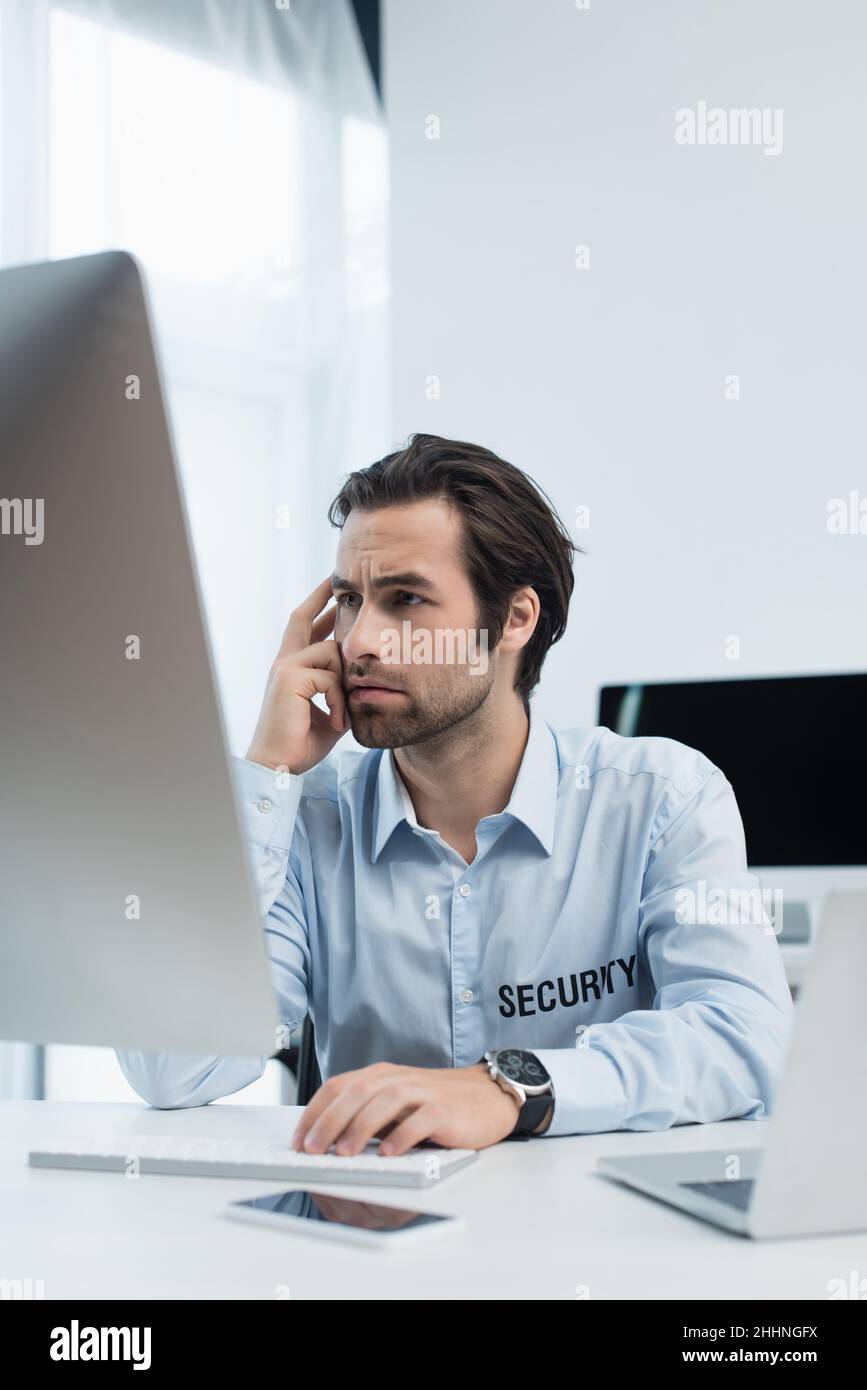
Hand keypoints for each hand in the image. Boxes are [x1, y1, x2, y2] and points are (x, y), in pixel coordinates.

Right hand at [246, 577, 348, 773]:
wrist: (278, 764)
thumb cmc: (300, 743)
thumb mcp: (330, 712)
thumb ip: (341, 691)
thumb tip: (360, 682)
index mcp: (291, 669)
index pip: (302, 628)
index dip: (317, 607)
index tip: (332, 591)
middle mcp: (284, 662)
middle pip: (302, 618)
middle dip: (320, 596)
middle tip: (338, 581)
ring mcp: (284, 667)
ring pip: (330, 652)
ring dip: (344, 683)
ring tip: (341, 714)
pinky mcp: (288, 677)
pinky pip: (329, 677)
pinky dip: (338, 700)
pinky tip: (336, 720)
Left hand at [290, 1062, 522, 1155]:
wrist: (486, 1096)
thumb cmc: (435, 1103)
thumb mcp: (394, 1104)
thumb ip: (366, 1114)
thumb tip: (327, 1141)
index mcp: (379, 1076)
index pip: (337, 1086)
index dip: (314, 1112)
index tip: (299, 1140)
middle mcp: (397, 1078)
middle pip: (355, 1093)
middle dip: (329, 1121)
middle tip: (313, 1149)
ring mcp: (422, 1091)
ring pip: (384, 1102)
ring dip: (359, 1128)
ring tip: (343, 1154)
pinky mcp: (445, 1109)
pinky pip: (420, 1119)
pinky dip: (401, 1136)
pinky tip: (388, 1153)